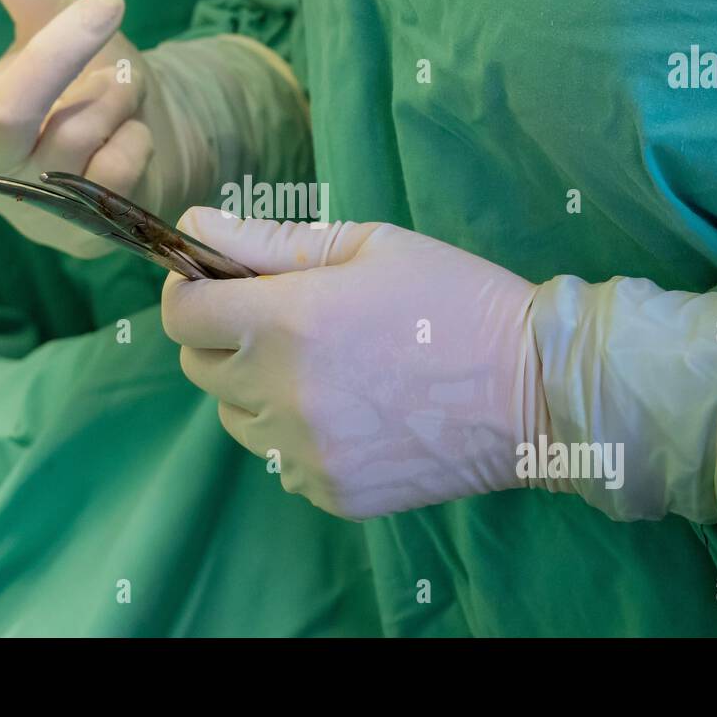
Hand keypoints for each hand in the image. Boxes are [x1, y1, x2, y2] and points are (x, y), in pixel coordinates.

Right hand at [0, 0, 160, 257]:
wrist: (149, 149)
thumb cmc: (86, 85)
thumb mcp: (54, 23)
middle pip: (14, 107)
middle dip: (62, 51)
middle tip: (108, 2)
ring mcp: (37, 205)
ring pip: (80, 132)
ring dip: (115, 96)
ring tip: (116, 96)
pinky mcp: (82, 233)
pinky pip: (119, 166)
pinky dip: (136, 138)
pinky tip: (129, 145)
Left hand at [160, 209, 546, 519]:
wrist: (534, 390)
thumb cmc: (453, 299)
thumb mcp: (368, 247)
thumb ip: (270, 240)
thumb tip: (194, 225)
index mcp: (286, 321)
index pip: (181, 314)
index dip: (191, 290)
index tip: (218, 283)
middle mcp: (281, 393)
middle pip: (199, 366)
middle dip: (223, 336)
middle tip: (283, 320)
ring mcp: (303, 452)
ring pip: (234, 417)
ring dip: (256, 388)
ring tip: (325, 367)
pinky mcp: (329, 491)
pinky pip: (278, 459)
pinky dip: (295, 434)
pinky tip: (352, 410)